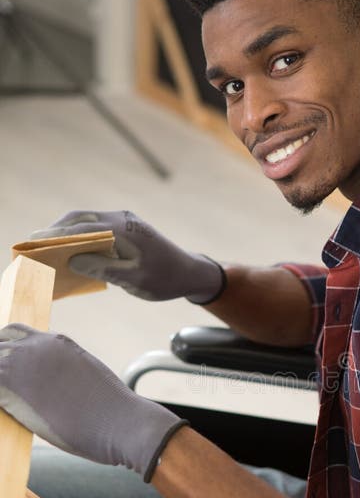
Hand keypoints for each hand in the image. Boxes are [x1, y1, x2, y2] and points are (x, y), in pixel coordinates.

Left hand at [0, 325, 186, 480]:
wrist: (121, 423)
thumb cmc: (110, 411)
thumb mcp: (85, 377)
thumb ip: (61, 371)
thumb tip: (49, 387)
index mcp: (56, 341)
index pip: (13, 334)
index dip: (6, 350)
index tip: (8, 370)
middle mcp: (36, 347)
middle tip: (8, 388)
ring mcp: (20, 367)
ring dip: (0, 383)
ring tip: (12, 402)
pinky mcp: (9, 390)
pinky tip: (9, 414)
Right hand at [30, 210, 225, 302]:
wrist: (189, 272)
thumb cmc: (164, 279)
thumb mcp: (134, 280)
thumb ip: (103, 268)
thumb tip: (73, 260)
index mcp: (125, 229)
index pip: (84, 228)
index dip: (57, 235)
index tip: (35, 242)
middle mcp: (122, 219)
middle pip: (80, 218)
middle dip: (55, 230)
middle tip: (33, 244)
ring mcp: (123, 220)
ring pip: (86, 219)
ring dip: (65, 231)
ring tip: (45, 247)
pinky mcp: (124, 227)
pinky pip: (95, 226)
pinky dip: (78, 234)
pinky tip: (67, 249)